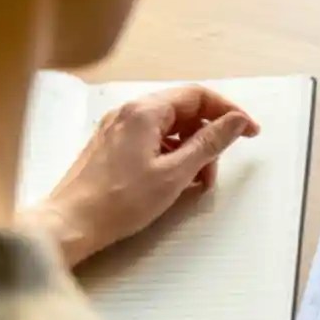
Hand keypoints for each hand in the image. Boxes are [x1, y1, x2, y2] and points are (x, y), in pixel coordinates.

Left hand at [21, 85, 258, 266]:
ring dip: (190, 150)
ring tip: (196, 182)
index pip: (198, 96)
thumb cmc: (119, 202)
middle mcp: (129, 112)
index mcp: (144, 111)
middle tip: (216, 169)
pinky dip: (170, 155)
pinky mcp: (111, 146)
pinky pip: (151, 140)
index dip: (228, 111)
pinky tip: (174, 181)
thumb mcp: (174, 174)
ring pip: (168, 128)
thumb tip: (235, 122)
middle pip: (183, 111)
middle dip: (207, 137)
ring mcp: (117, 128)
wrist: (69, 223)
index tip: (249, 132)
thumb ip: (208, 143)